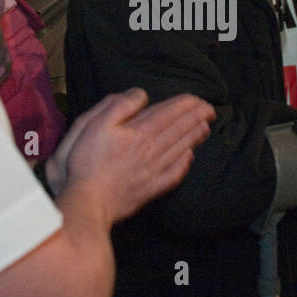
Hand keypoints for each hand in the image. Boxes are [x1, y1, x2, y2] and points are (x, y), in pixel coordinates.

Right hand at [47, 89, 214, 228]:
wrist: (87, 201)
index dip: (184, 105)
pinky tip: (189, 157)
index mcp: (139, 132)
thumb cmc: (86, 161)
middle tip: (210, 110)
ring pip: (180, 149)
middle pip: (178, 130)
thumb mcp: (94, 123)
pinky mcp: (151, 189)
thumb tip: (142, 96)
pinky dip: (184, 164)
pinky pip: (174, 174)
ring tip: (206, 127)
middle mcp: (151, 150)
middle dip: (196, 117)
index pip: (167, 114)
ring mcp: (153, 171)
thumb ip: (119, 105)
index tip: (198, 99)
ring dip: (194, 136)